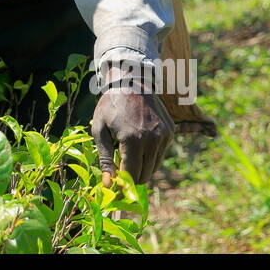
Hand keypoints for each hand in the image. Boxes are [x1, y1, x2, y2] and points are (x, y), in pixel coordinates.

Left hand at [90, 64, 173, 186]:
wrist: (131, 82)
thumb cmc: (110, 106)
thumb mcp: (99, 130)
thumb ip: (105, 159)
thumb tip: (108, 185)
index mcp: (132, 140)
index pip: (131, 175)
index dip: (122, 185)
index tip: (115, 187)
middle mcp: (152, 140)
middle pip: (145, 175)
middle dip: (131, 177)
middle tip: (120, 169)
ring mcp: (164, 136)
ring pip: (154, 167)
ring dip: (142, 166)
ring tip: (128, 152)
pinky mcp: (170, 132)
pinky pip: (161, 154)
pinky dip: (150, 155)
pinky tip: (139, 141)